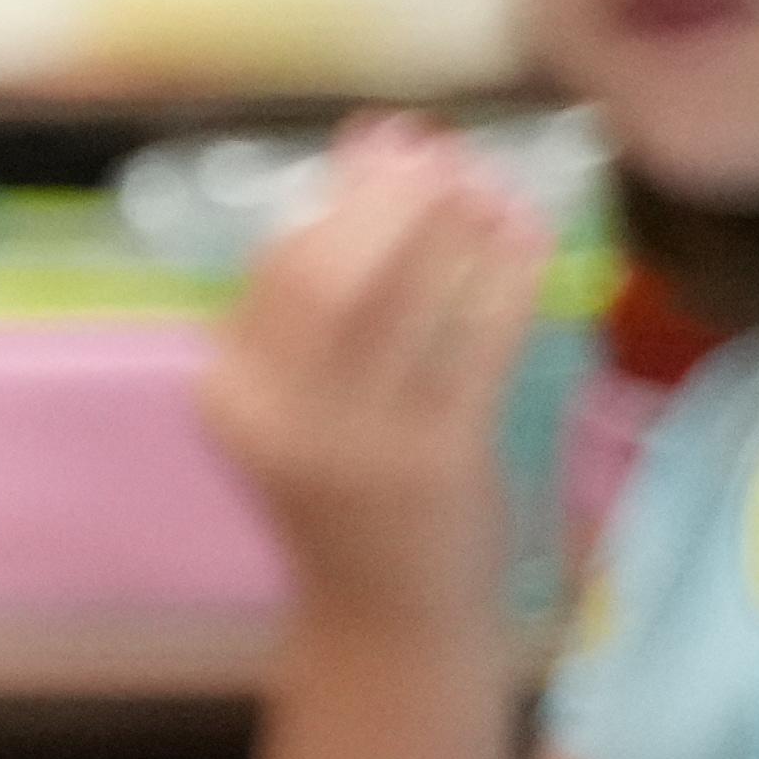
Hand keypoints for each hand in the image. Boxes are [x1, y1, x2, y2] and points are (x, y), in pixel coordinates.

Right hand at [196, 120, 547, 646]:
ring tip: (492, 186)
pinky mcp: (436, 460)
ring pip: (404, 296)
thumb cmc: (348, 495)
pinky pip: (479, 340)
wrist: (384, 616)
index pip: (276, 269)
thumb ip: (316, 312)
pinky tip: (529, 238)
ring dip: (455, 224)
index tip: (383, 142)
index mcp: (229, 395)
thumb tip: (365, 176)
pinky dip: (508, 276)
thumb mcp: (298, 405)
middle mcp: (278, 416)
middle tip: (438, 151)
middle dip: (389, 197)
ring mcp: (356, 442)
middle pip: (328, 271)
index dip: (336, 193)